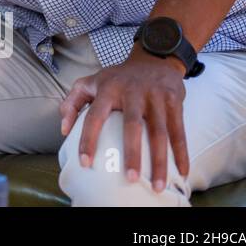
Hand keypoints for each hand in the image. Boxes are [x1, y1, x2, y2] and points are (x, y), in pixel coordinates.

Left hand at [59, 49, 189, 192]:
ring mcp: (155, 96)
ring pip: (159, 132)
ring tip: (158, 186)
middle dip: (132, 154)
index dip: (88, 139)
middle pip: (132, 126)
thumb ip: (71, 103)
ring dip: (160, 160)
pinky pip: (179, 130)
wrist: (153, 59)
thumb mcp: (90, 82)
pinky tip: (182, 171)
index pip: (94, 116)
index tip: (85, 163)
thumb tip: (64, 130)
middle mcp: (132, 91)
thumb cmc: (117, 78)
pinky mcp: (174, 101)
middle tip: (130, 179)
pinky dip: (181, 152)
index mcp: (108, 89)